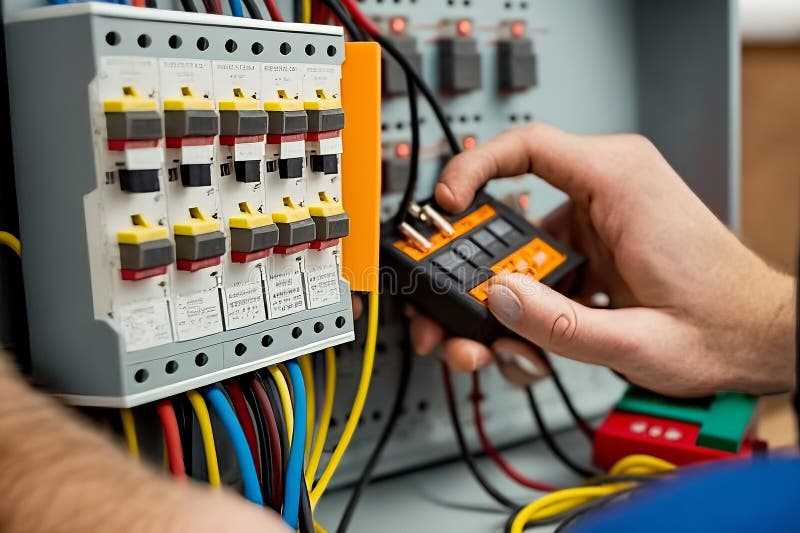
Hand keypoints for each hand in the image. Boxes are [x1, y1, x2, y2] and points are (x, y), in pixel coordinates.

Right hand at [410, 123, 794, 396]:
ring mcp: (603, 218)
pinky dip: (531, 301)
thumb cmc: (723, 325)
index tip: (444, 207)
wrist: (764, 338)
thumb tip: (497, 298)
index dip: (472, 170)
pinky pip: (546, 264)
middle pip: (514, 209)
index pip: (527, 147)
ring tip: (496, 344)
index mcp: (620, 182)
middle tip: (454, 308)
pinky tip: (533, 340)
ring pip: (525, 245)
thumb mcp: (636, 340)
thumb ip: (559, 324)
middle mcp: (608, 190)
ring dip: (504, 293)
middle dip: (476, 264)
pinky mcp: (600, 245)